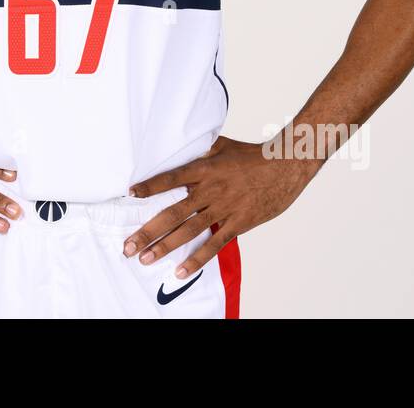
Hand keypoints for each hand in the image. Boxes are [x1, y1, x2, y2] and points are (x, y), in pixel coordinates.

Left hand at [122, 136, 313, 278]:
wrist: (285, 166)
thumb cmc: (252, 155)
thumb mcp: (222, 145)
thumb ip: (199, 148)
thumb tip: (181, 142)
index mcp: (204, 169)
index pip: (171, 178)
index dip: (150, 186)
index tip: (130, 193)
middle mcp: (210, 191)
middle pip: (173, 213)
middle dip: (148, 231)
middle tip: (128, 245)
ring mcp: (223, 209)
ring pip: (188, 232)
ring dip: (164, 247)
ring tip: (144, 258)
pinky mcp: (237, 224)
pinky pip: (214, 245)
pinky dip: (196, 259)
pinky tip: (180, 270)